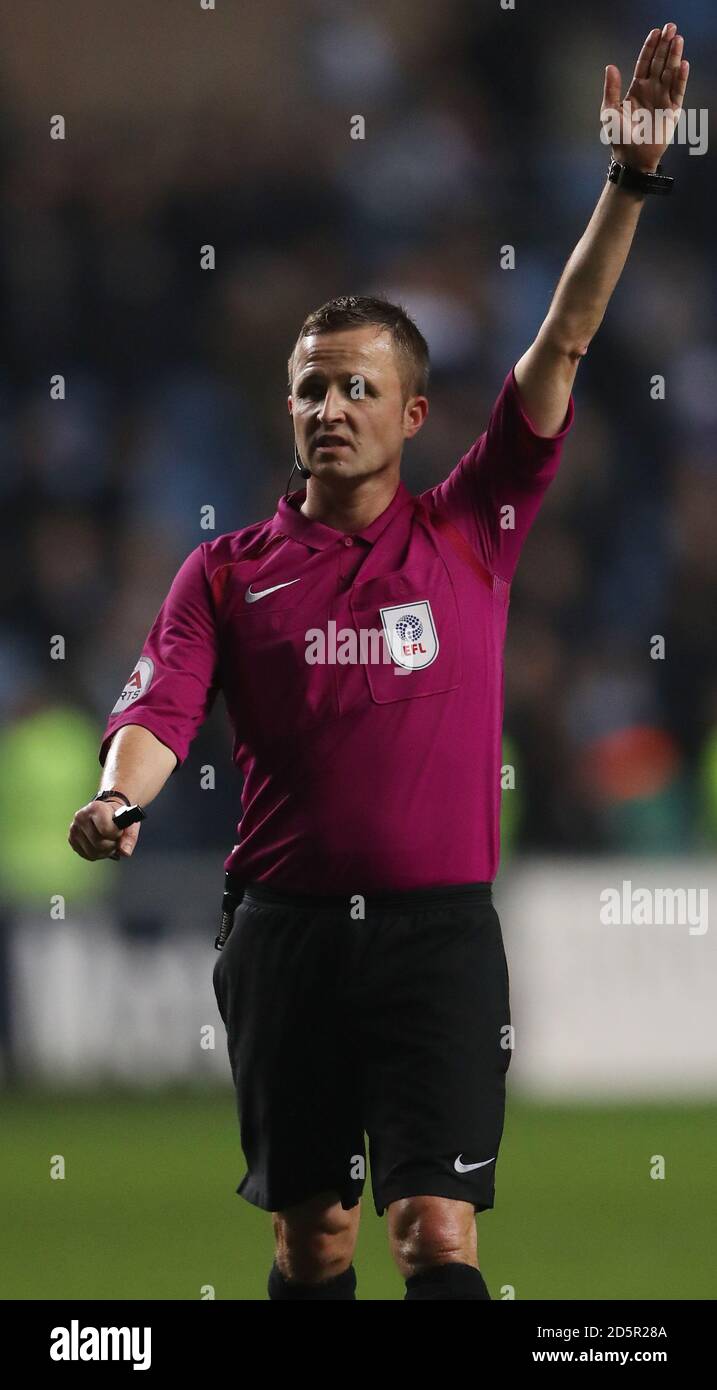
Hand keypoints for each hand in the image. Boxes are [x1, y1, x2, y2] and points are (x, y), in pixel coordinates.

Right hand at [68, 797, 141, 860]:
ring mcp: (74, 829)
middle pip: (98, 843)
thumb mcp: (129, 822)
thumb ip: (130, 837)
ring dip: (105, 852)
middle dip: (111, 845)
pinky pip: (86, 855)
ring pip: (92, 852)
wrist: (108, 812)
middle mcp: (81, 817)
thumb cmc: (118, 816)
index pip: (106, 829)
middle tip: (116, 840)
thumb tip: (125, 852)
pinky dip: (97, 854)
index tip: (119, 830)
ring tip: (109, 843)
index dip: (116, 834)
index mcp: (96, 807)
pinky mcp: (72, 839)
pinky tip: (101, 846)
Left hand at [601, 21, 688, 173]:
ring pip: (670, 72)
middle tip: (671, 27)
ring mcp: (663, 99)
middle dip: (665, 45)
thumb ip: (611, 89)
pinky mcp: (672, 110)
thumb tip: (611, 66)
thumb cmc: (618, 136)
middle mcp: (652, 90)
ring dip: (674, 56)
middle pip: (660, 63)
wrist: (631, 158)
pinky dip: (681, 78)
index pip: (645, 63)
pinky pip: (678, 91)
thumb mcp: (609, 111)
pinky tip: (682, 64)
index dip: (650, 47)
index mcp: (637, 88)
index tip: (655, 32)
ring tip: (678, 39)